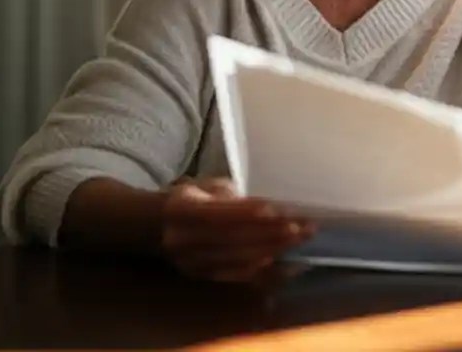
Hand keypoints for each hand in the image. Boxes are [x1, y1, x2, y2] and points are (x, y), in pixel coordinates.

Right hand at [160, 178, 314, 282]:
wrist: (159, 228)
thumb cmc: (192, 199)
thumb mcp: (206, 186)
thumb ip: (230, 196)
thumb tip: (264, 208)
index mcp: (181, 210)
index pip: (216, 214)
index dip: (246, 213)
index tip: (277, 210)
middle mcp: (183, 239)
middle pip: (232, 238)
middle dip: (270, 233)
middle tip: (302, 227)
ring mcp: (192, 261)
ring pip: (237, 258)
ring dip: (272, 249)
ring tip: (299, 240)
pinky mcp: (202, 276)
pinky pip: (235, 274)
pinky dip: (261, 268)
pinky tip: (282, 259)